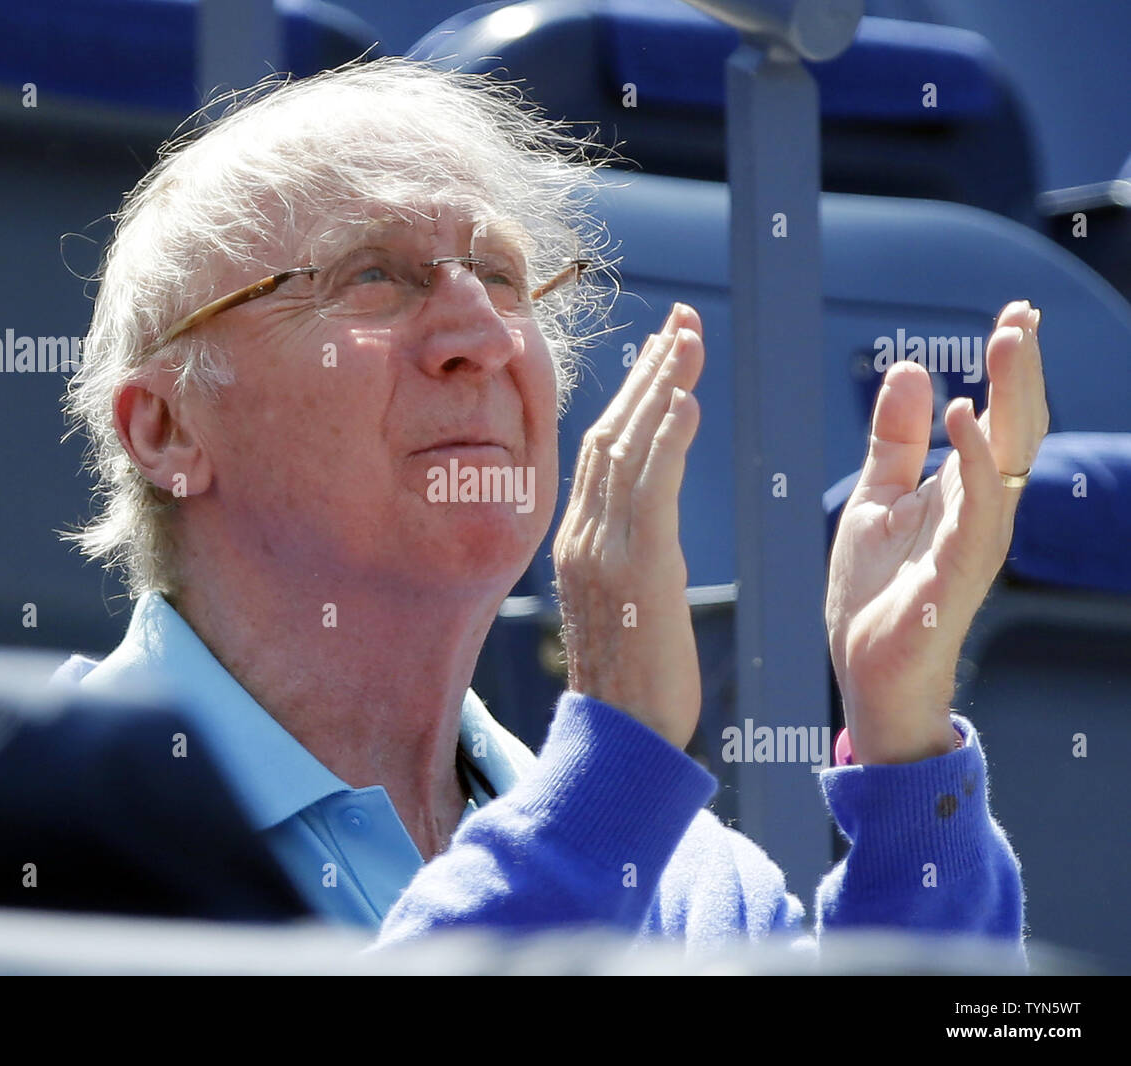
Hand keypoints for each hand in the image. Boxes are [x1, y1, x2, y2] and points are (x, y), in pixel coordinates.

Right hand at [553, 303, 705, 749]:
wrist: (619, 739)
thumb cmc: (630, 683)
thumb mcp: (616, 607)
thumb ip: (620, 555)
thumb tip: (636, 524)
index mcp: (578, 542)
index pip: (603, 452)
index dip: (632, 397)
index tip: (661, 352)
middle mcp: (582, 536)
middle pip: (611, 435)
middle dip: (647, 373)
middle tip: (679, 323)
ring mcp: (603, 550)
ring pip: (627, 449)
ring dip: (659, 388)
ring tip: (688, 339)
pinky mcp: (635, 569)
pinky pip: (650, 489)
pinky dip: (666, 439)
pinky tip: (687, 400)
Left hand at [826, 300, 1049, 763]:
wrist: (866, 671)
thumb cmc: (877, 593)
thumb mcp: (875, 499)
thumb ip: (895, 441)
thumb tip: (911, 371)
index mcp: (961, 494)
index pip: (997, 421)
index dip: (1009, 371)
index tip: (1013, 316)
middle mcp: (979, 513)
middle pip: (1014, 431)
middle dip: (1020, 372)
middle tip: (1021, 316)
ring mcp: (974, 542)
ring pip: (1006, 460)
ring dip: (1010, 399)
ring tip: (1008, 343)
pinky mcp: (956, 573)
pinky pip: (976, 509)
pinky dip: (973, 461)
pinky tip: (966, 418)